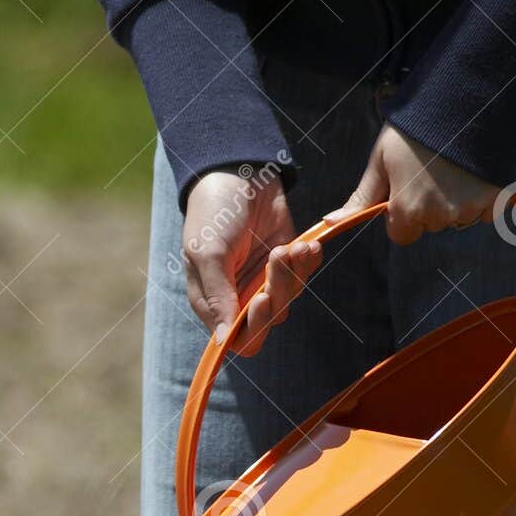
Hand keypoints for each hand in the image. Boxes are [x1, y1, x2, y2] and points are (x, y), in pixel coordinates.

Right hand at [183, 168, 321, 355]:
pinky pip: (303, 275)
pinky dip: (308, 261)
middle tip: (277, 257)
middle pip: (268, 321)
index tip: (262, 297)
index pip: (239, 339)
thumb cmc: (213, 212)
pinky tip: (306, 244)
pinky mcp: (286, 262)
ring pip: (289, 299)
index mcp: (214, 301)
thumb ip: (217, 297)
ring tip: (290, 244)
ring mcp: (264, 280)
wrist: (238, 172)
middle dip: (278, 291)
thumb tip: (222, 343)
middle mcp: (239, 297)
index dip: (254, 326)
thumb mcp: (208, 253)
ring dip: (293, 272)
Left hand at [326, 124, 498, 244]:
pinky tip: (471, 172)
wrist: (461, 101)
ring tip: (450, 167)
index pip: (402, 235)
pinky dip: (479, 197)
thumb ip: (362, 197)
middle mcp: (438, 216)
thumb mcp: (381, 160)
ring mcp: (468, 209)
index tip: (406, 190)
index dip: (401, 215)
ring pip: (455, 218)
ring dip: (453, 201)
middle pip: (429, 225)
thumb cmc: (414, 129)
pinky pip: (483, 212)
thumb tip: (331, 221)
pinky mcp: (493, 199)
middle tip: (429, 170)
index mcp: (407, 210)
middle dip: (427, 206)